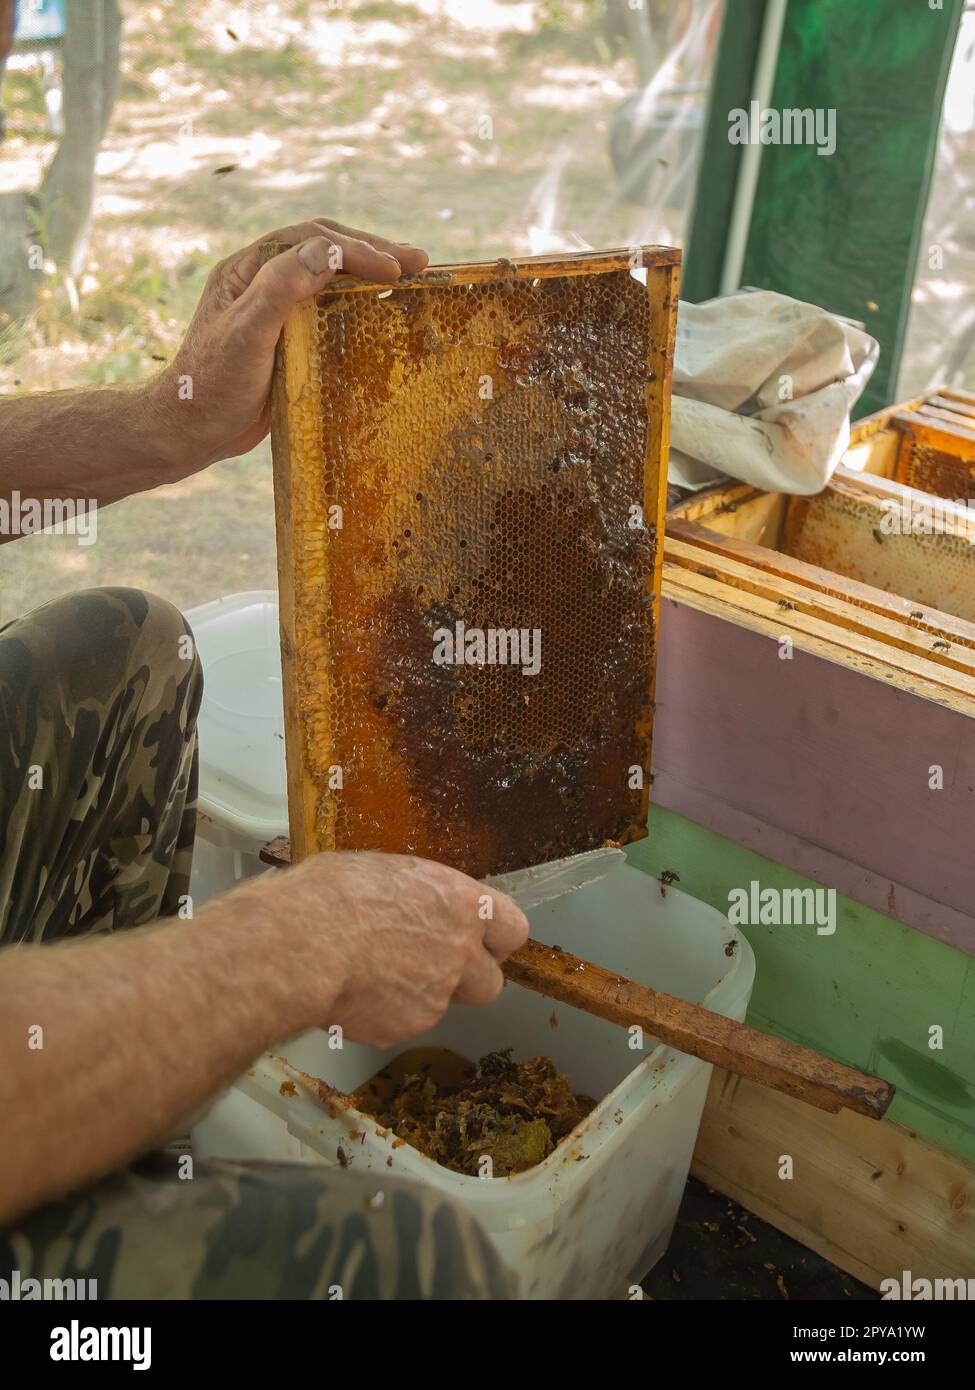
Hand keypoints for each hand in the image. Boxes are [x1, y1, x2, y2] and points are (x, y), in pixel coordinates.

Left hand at [147, 218, 427, 475]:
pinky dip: (360, 306)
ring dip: (370, 276)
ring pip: (329, 279)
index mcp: (246, 269)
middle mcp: (260, 281)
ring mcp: (275, 310)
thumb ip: (280, 289)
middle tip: (418, 262)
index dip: (354, 249)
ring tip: (411, 279)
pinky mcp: (287, 340)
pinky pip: (329, 311)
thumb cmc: (211, 386)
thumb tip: (325, 253)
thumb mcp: (245, 334)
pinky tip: (383, 314)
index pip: (309, 243)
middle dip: (371, 252)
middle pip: (322, 251)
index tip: (394, 268)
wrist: (189, 432)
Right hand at [242, 851, 528, 1048]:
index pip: (512, 928)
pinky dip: (384, 1014)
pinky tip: (354, 993)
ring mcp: (437, 994)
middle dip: (467, 981)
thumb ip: (417, 897)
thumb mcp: (384, 873)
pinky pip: (403, 1024)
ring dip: (421, 997)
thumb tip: (412, 902)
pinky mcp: (407, 1027)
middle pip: (491, 982)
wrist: (299, 945)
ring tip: (375, 976)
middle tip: (432, 968)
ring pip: (444, 1006)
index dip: (496, 939)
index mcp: (461, 903)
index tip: (481, 941)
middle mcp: (460, 951)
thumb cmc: (329, 896)